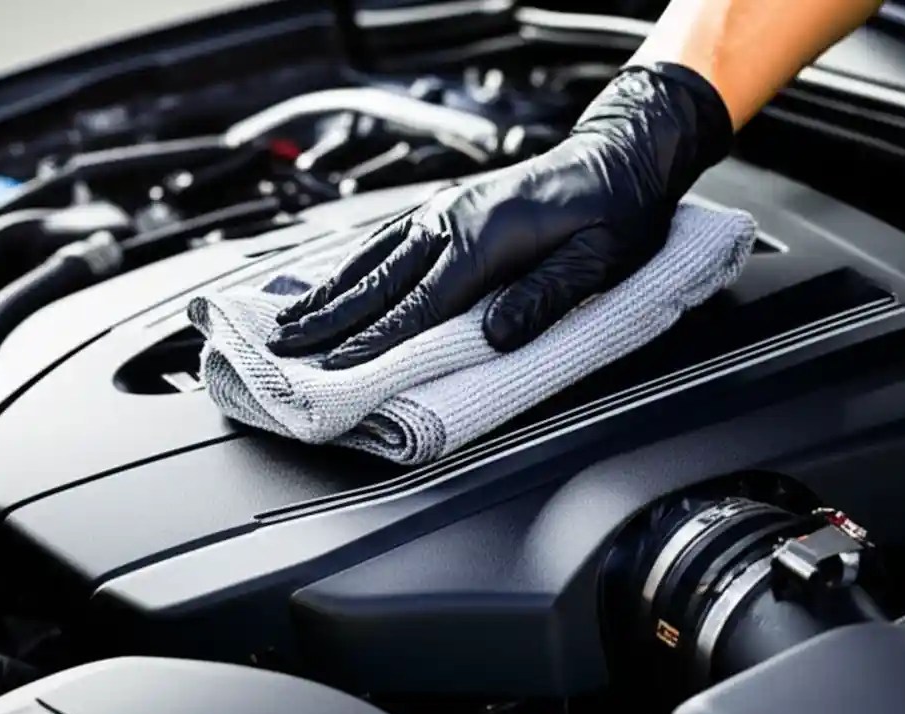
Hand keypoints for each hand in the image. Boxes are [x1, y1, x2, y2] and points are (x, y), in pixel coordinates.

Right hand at [267, 63, 732, 368]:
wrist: (620, 156)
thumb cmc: (615, 213)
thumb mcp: (597, 261)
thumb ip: (542, 298)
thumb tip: (495, 336)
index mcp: (485, 238)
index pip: (418, 303)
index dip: (374, 340)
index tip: (334, 365)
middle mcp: (452, 220)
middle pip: (379, 279)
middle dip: (328, 318)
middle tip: (284, 346)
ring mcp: (444, 210)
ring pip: (373, 257)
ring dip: (329, 291)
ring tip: (289, 318)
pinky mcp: (447, 208)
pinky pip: (387, 240)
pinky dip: (352, 265)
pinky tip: (332, 281)